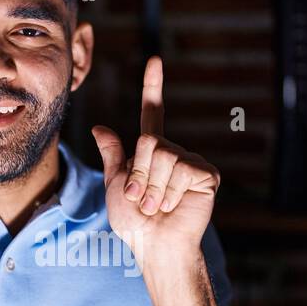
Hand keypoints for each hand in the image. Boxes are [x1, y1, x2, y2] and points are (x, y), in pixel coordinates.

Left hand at [91, 56, 219, 267]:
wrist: (154, 245)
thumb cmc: (134, 221)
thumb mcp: (114, 185)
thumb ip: (113, 156)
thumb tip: (100, 128)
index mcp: (152, 151)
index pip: (153, 112)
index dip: (154, 86)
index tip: (156, 60)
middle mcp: (173, 151)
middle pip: (150, 141)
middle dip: (138, 173)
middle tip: (139, 198)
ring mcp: (190, 161)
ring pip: (164, 155)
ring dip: (151, 186)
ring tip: (154, 205)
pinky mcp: (206, 174)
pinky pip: (181, 169)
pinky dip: (169, 190)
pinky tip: (171, 205)